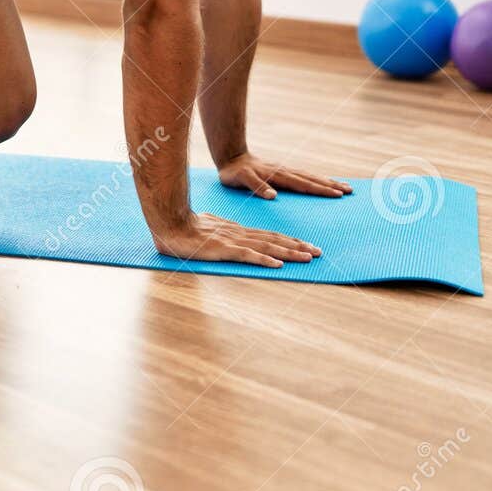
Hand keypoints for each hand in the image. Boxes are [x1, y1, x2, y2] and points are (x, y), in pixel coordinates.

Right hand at [152, 213, 320, 267]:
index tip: (307, 246)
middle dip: (298, 246)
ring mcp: (234, 242)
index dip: (290, 241)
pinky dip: (264, 260)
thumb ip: (223, 230)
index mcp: (239, 231)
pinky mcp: (224, 250)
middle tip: (319, 252)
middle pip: (275, 241)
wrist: (172, 226)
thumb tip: (229, 231)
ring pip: (267, 248)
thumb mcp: (211, 226)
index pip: (270, 236)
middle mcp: (241, 234)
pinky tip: (277, 265)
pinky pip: (248, 256)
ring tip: (308, 258)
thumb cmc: (188, 228)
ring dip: (289, 253)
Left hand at [218, 152, 352, 199]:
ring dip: (327, 181)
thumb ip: (257, 187)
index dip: (321, 189)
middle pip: (312, 179)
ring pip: (310, 176)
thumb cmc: (234, 172)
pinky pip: (303, 175)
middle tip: (350, 191)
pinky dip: (316, 179)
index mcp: (278, 176)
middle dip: (331, 185)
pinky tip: (322, 182)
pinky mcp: (282, 171)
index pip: (304, 184)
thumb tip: (273, 196)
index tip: (337, 194)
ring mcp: (284, 170)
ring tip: (343, 186)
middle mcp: (285, 172)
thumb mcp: (241, 180)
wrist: (230, 157)